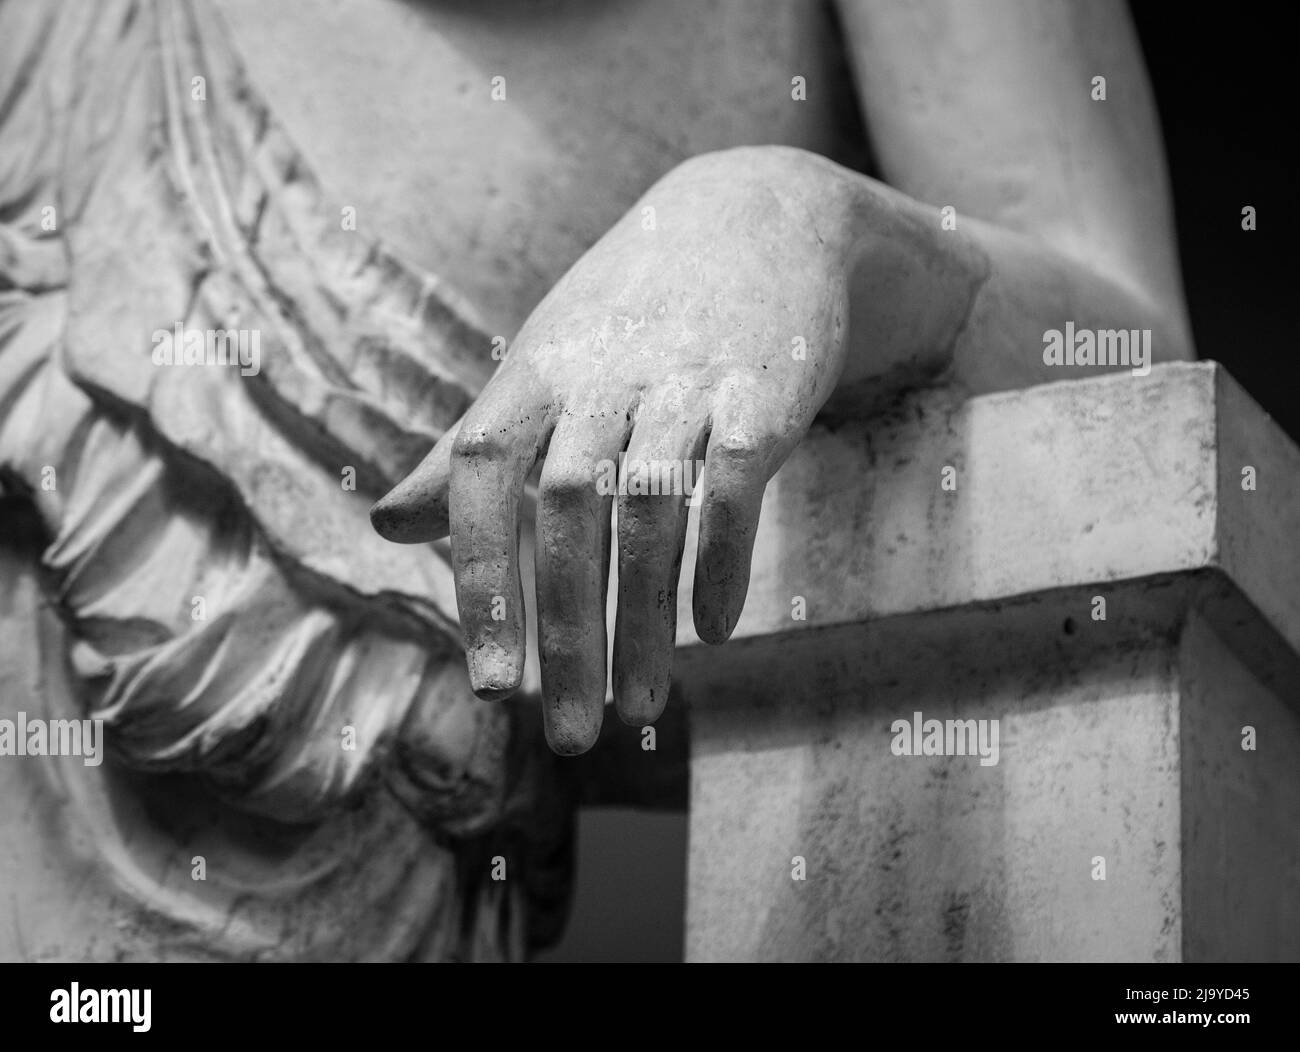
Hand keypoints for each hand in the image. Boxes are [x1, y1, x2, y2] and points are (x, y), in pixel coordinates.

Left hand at [372, 147, 860, 753]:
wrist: (756, 216)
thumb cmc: (630, 312)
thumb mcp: (540, 365)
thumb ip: (467, 446)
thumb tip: (386, 521)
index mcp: (536, 374)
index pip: (481, 475)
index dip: (478, 578)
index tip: (489, 684)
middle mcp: (603, 374)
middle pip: (567, 514)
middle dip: (564, 633)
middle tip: (567, 735)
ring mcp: (685, 378)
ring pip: (651, 513)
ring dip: (644, 622)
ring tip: (640, 711)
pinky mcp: (763, 387)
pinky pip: (739, 484)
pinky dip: (723, 560)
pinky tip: (716, 630)